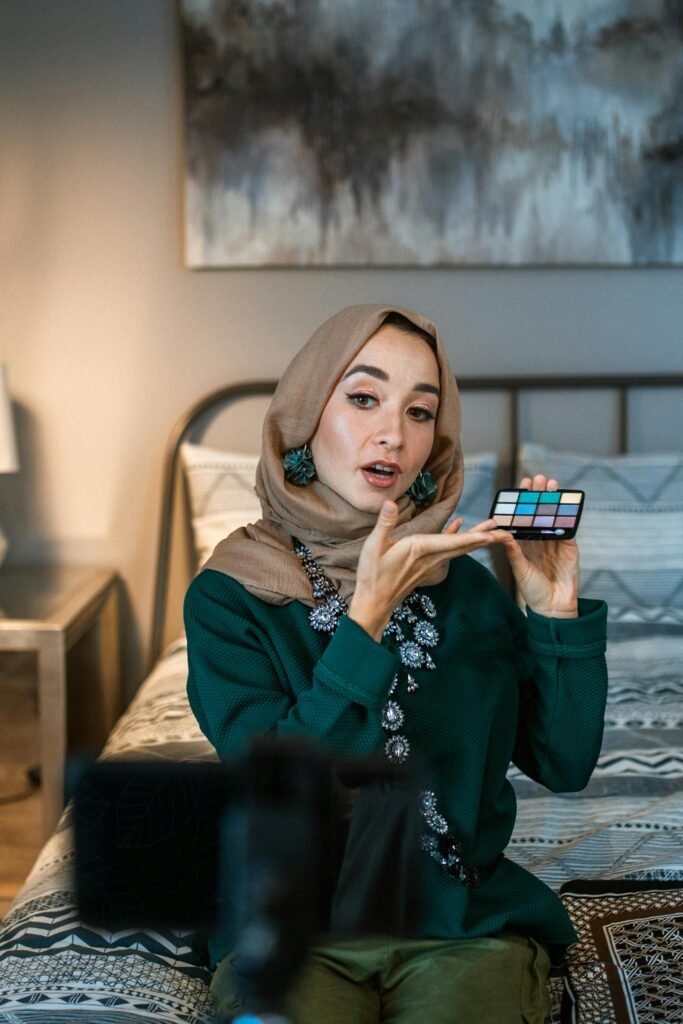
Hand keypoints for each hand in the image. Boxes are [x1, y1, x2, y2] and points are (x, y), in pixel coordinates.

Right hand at [348, 501, 509, 639]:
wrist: (374, 602)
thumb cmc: (373, 575)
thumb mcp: (374, 547)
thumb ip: (385, 524)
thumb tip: (390, 503)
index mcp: (420, 549)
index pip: (452, 543)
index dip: (473, 537)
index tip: (492, 534)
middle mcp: (431, 557)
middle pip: (465, 546)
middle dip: (486, 538)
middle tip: (507, 531)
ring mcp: (431, 562)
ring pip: (460, 548)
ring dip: (478, 538)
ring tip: (494, 529)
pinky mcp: (427, 565)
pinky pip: (448, 550)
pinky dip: (457, 538)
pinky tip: (460, 526)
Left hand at [494, 474, 579, 617]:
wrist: (554, 607)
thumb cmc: (533, 591)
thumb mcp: (520, 569)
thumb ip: (513, 552)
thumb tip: (503, 534)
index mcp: (526, 543)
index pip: (524, 517)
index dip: (524, 502)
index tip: (521, 486)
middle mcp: (540, 539)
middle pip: (540, 512)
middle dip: (539, 494)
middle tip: (536, 478)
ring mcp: (556, 542)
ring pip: (554, 516)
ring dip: (553, 500)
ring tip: (551, 483)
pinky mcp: (570, 547)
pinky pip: (568, 528)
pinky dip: (567, 516)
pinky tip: (564, 503)